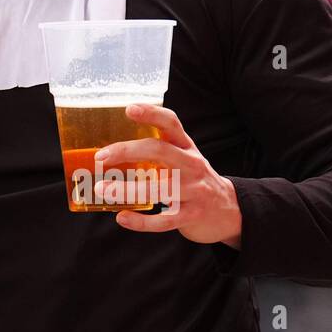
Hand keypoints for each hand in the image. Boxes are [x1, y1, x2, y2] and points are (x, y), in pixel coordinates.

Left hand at [92, 103, 241, 247]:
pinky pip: (164, 220)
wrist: (230, 211)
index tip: (129, 109)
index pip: (171, 123)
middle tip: (101, 157)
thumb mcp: (183, 159)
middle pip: (160, 151)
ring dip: (127, 190)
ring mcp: (194, 191)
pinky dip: (141, 221)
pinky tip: (122, 218)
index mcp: (186, 147)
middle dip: (128, 151)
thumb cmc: (194, 180)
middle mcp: (192, 165)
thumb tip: (110, 152)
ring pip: (159, 188)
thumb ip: (157, 152)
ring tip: (102, 190)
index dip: (151, 114)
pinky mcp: (193, 216)